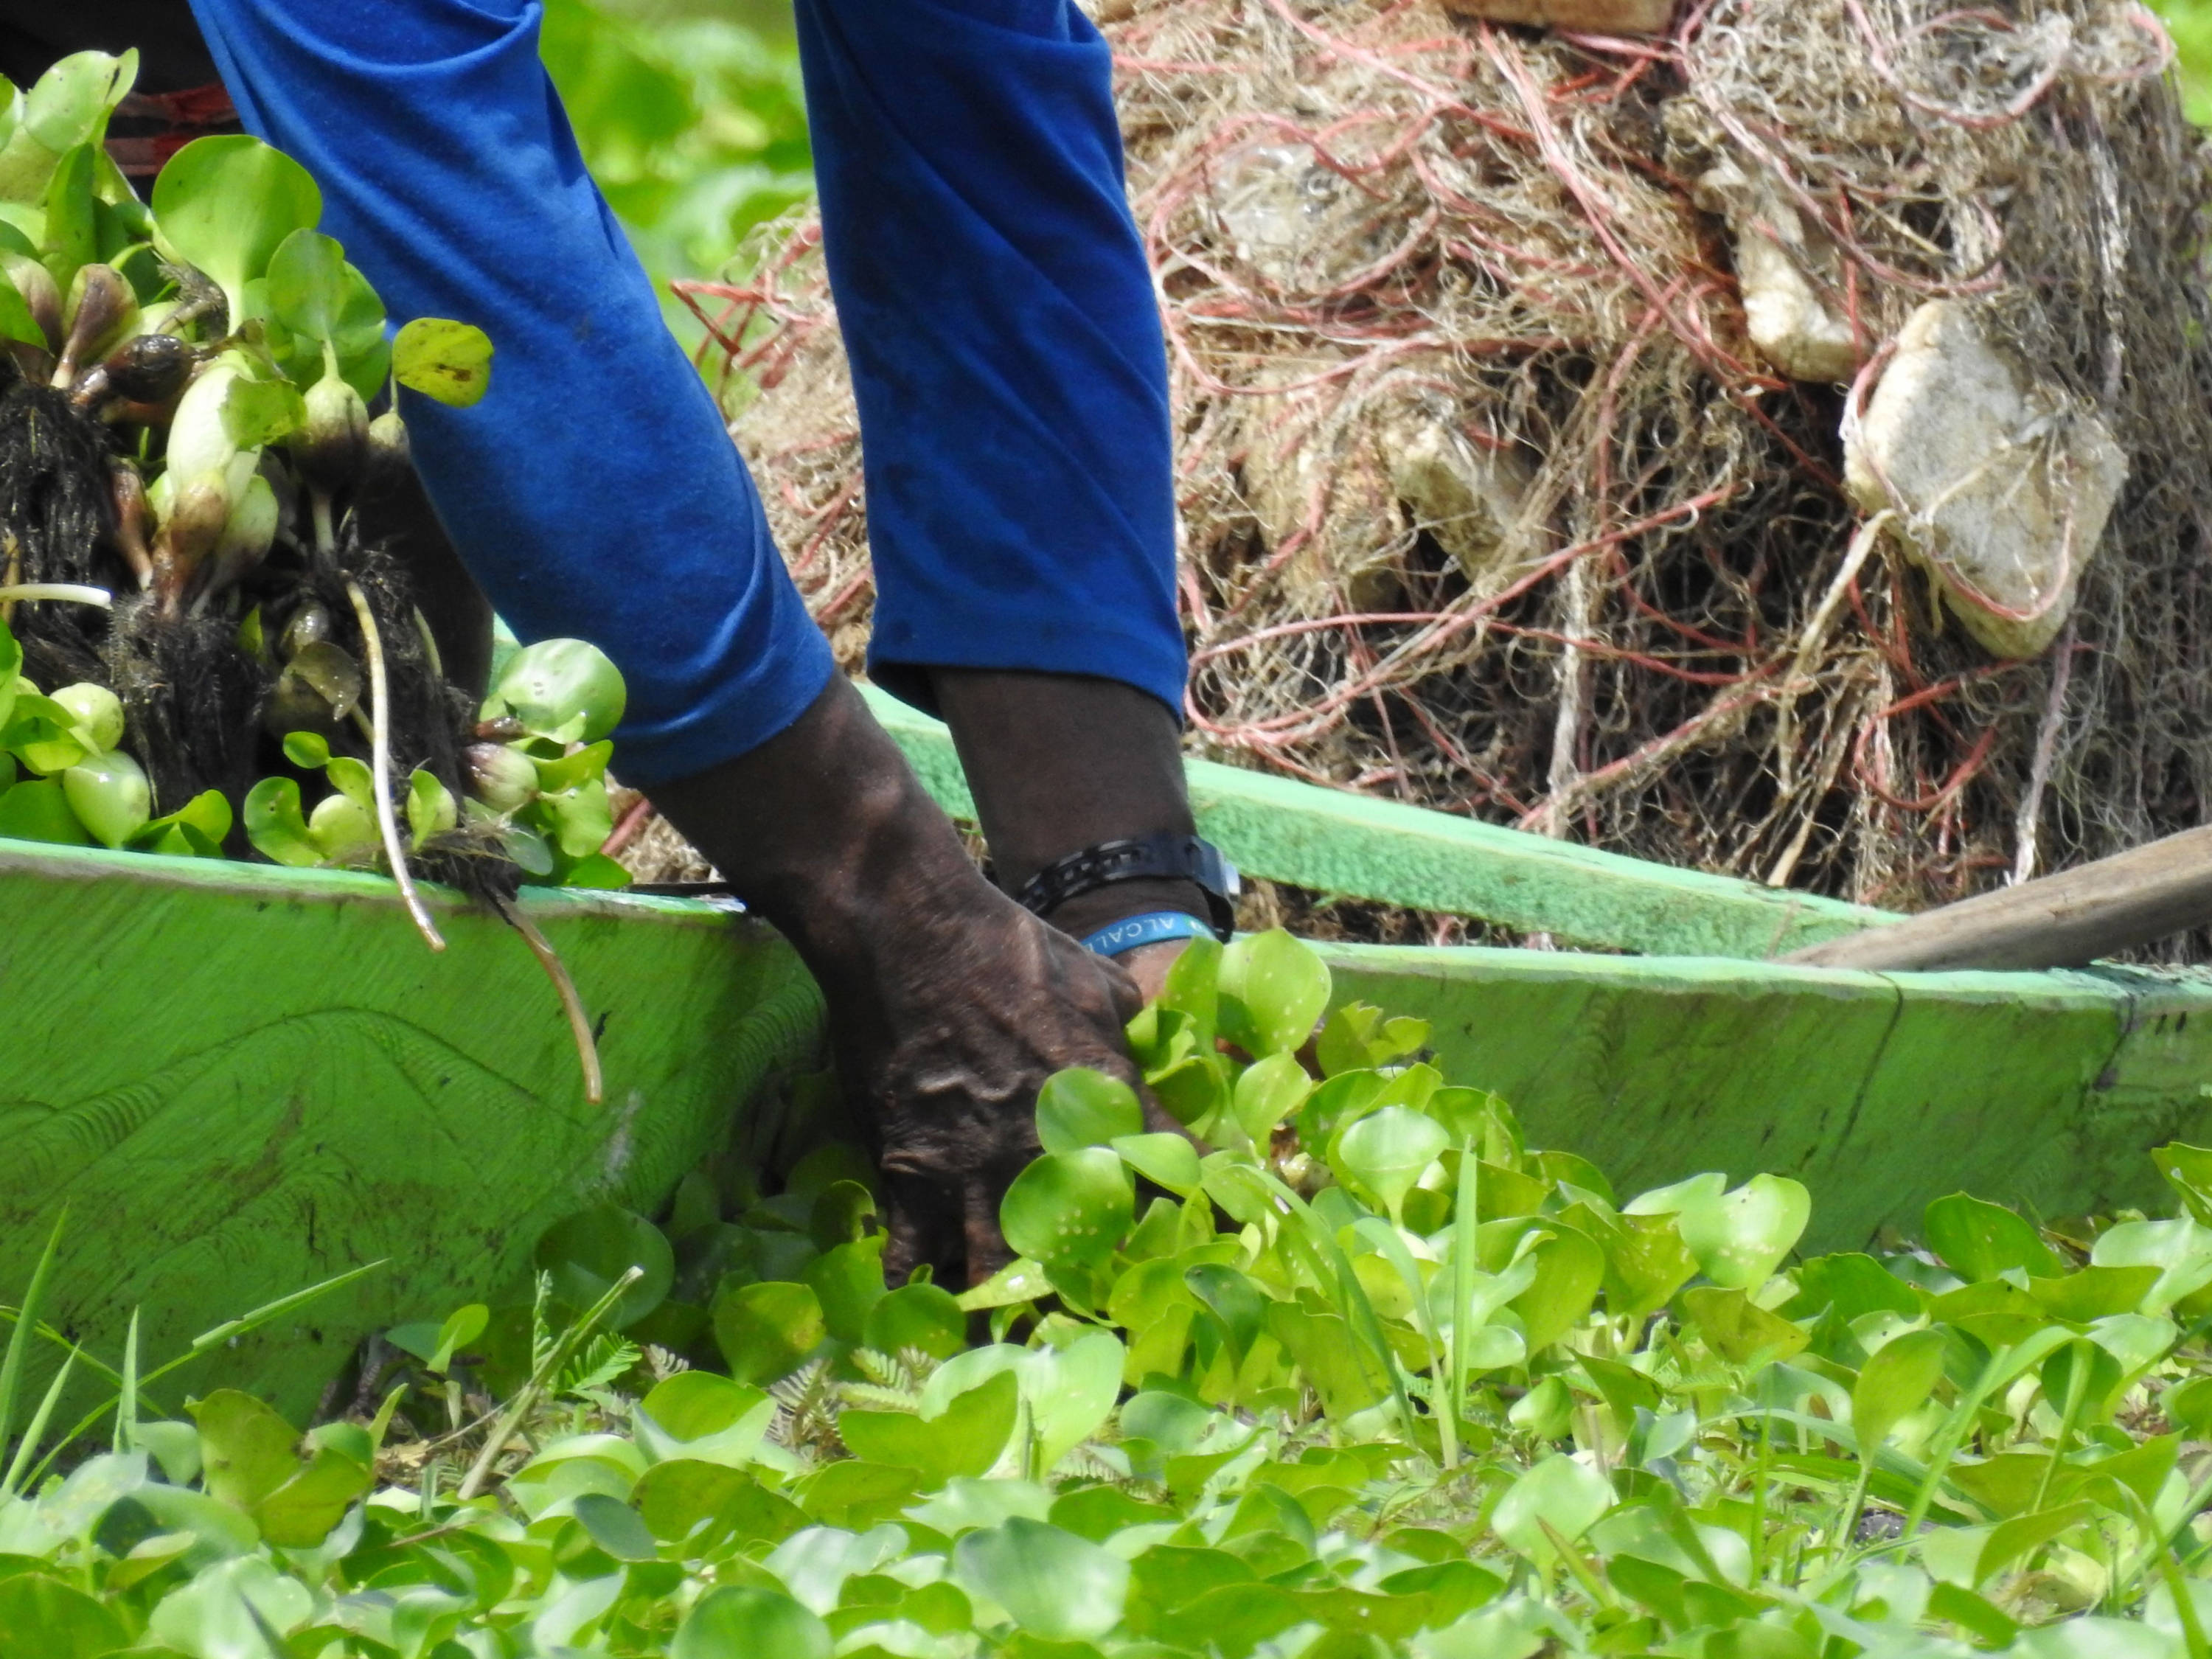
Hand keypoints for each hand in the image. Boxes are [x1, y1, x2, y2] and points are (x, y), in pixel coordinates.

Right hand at [649, 675, 1148, 1284]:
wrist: (915, 937)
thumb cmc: (1013, 948)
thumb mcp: (1098, 980)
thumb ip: (1128, 1022)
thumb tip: (1144, 1030)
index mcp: (1110, 1107)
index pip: (1177, 1181)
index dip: (1199, 1220)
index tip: (1209, 1250)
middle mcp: (1052, 1158)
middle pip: (1089, 1258)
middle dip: (1098, 1301)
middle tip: (1105, 1334)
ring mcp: (978, 1175)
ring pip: (999, 1278)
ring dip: (1006, 1320)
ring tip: (1013, 1365)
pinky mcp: (912, 1175)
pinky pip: (915, 1256)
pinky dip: (918, 1290)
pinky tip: (921, 1315)